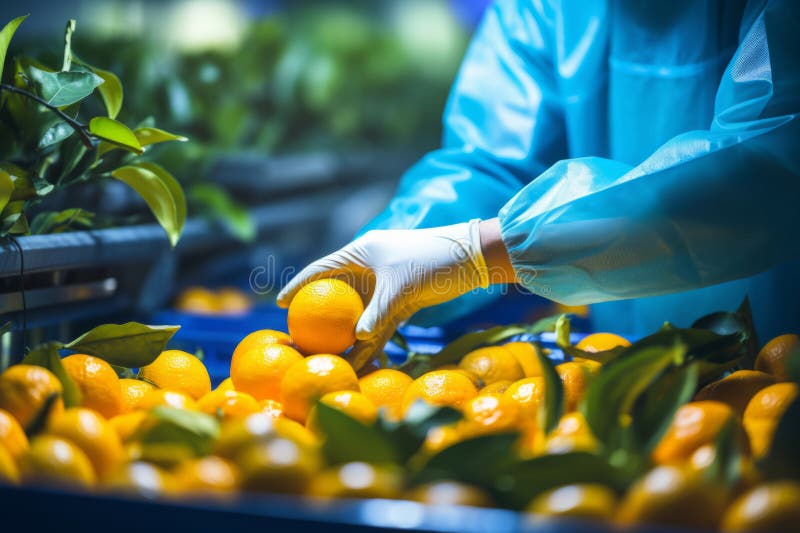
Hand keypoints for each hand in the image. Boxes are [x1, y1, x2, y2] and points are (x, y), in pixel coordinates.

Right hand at [276, 219, 491, 369]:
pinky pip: (380, 324)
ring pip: (358, 314)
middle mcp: (368, 270)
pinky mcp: (401, 302)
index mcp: (361, 254)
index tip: (280, 304)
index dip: (298, 285)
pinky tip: (362, 361)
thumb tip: (359, 339)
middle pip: (336, 296)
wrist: (471, 258)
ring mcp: (384, 287)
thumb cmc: (431, 261)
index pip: (320, 269)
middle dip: (320, 318)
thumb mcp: (400, 286)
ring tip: (329, 357)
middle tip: (301, 339)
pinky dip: (372, 341)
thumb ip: (377, 312)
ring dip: (346, 335)